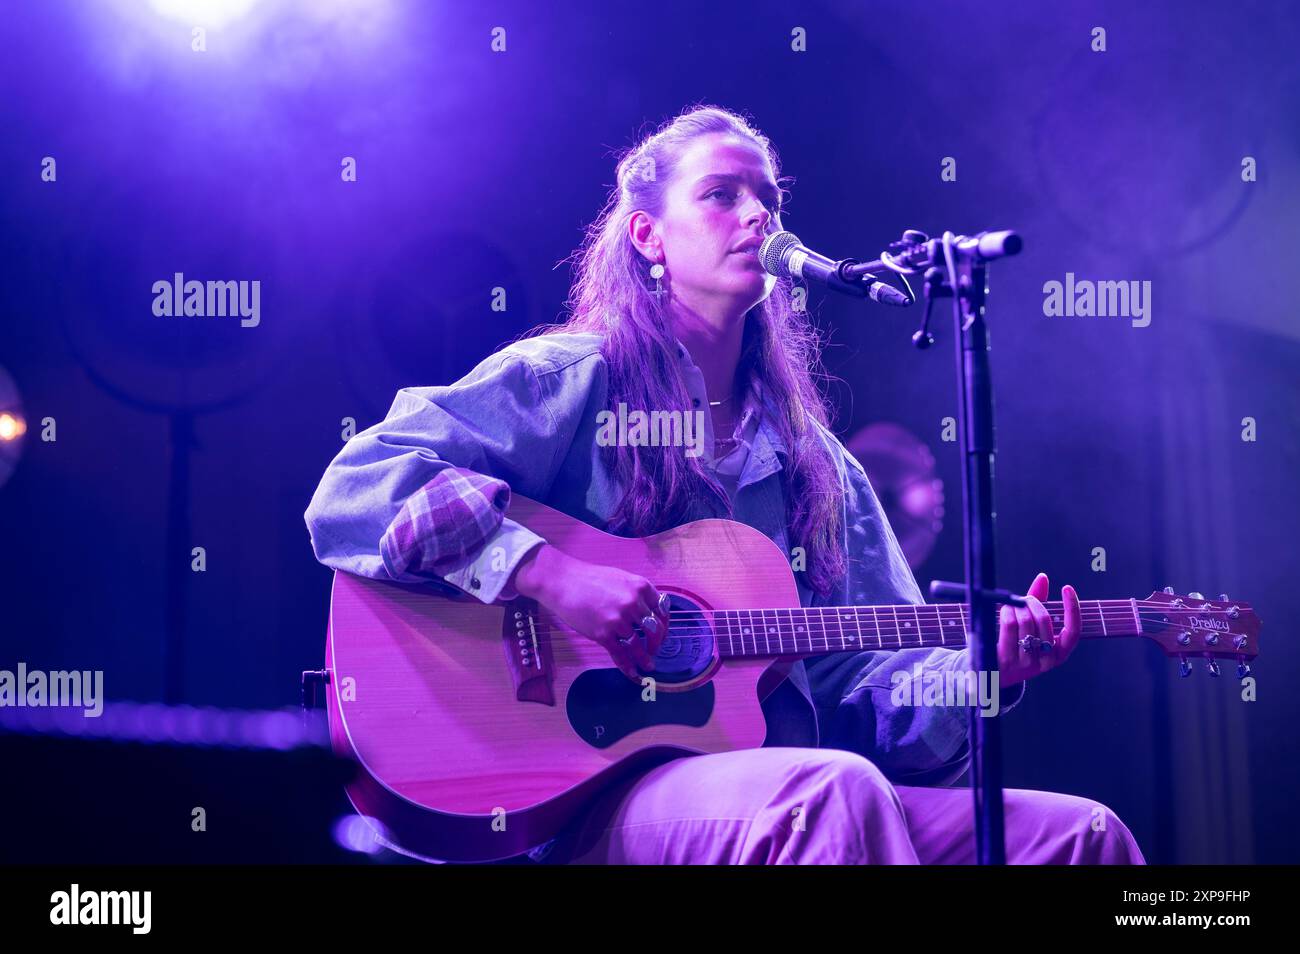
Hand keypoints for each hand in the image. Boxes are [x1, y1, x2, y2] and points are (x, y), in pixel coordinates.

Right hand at [510, 545, 668, 681]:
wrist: (564, 582)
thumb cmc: (590, 579)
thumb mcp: (621, 578)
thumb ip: (637, 593)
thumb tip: (650, 610)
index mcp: (640, 587)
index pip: (663, 610)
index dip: (664, 625)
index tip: (662, 633)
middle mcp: (633, 603)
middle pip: (655, 630)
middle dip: (657, 643)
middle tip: (655, 650)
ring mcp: (618, 620)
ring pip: (638, 645)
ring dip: (645, 658)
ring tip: (649, 665)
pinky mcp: (603, 633)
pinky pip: (620, 654)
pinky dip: (627, 666)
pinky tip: (632, 672)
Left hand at [996, 572, 1080, 686]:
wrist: (992, 673)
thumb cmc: (1016, 645)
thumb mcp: (1031, 628)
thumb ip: (1038, 602)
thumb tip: (1043, 577)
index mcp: (1058, 655)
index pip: (1073, 632)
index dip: (1073, 608)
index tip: (1067, 587)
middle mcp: (1045, 662)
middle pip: (1044, 620)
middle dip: (1034, 601)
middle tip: (1025, 598)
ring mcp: (1025, 662)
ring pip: (1025, 620)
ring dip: (1018, 605)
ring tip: (1012, 605)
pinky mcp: (1006, 659)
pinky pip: (1010, 624)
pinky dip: (1008, 610)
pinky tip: (1006, 609)